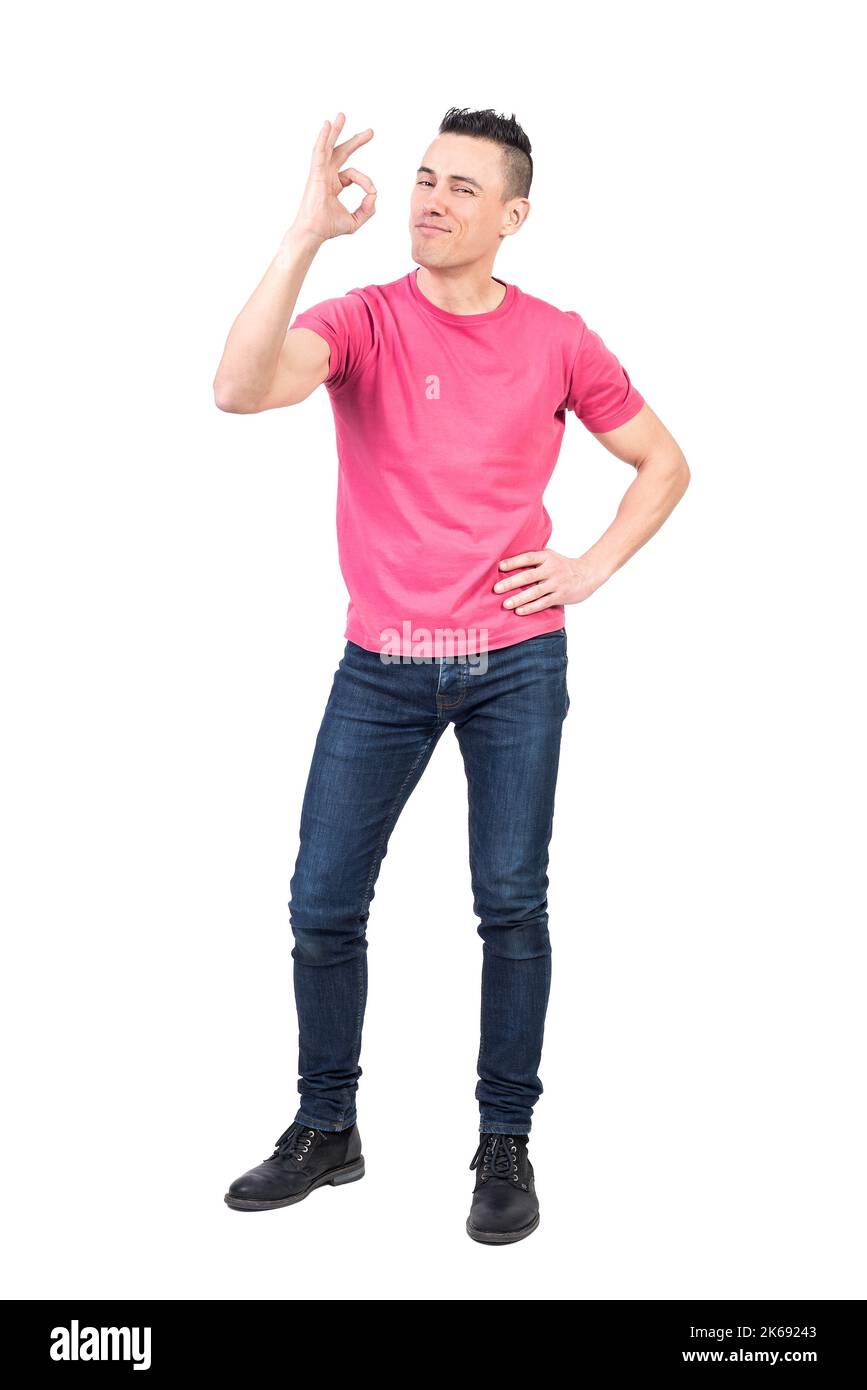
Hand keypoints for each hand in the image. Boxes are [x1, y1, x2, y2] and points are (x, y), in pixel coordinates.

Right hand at [290, 112, 376, 243]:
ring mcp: (320, 172)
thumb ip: (368, 209)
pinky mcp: (315, 173)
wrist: (314, 232)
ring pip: (329, 147)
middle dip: (355, 141)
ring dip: (336, 131)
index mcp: (334, 184)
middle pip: (341, 152)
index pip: (354, 175)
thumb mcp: (355, 219)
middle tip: (370, 132)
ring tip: (341, 116)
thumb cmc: (329, 228)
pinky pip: (320, 151)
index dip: (366, 182)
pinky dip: (323, 138)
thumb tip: (375, 194)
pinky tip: (327, 125)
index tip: (372, 192)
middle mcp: (326, 175)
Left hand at [493, 549, 602, 613]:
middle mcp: (551, 569)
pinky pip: (543, 603)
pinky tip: (519, 611)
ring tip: (505, 604)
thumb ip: (534, 558)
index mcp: (547, 557)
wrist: (588, 574)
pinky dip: (530, 608)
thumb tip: (508, 562)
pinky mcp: (560, 596)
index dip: (514, 562)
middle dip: (511, 583)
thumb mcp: (550, 556)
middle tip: (496, 589)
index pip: (528, 558)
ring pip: (535, 592)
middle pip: (529, 576)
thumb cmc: (563, 565)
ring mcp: (556, 583)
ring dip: (519, 599)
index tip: (500, 567)